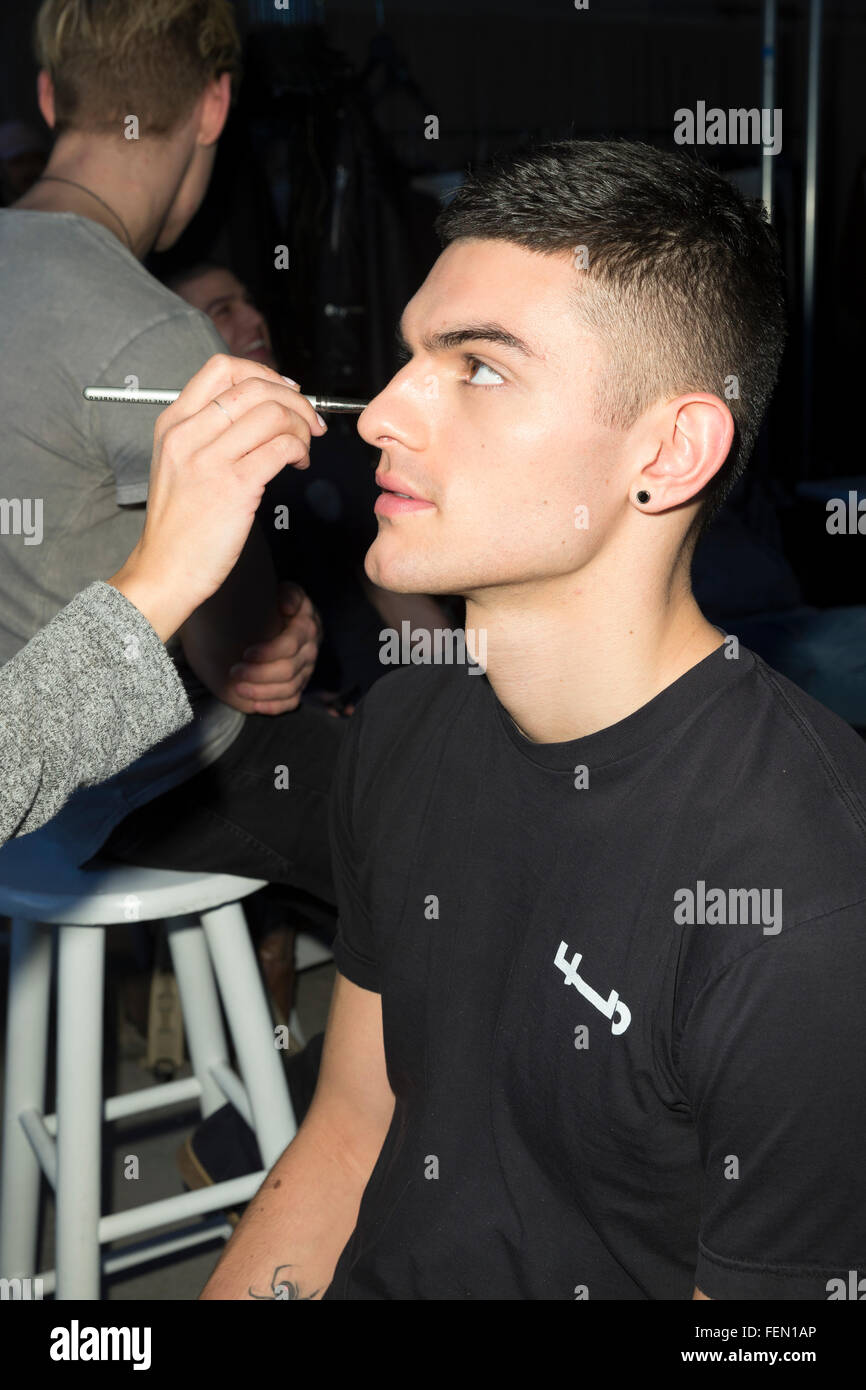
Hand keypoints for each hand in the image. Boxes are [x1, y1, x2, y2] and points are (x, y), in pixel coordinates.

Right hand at [108, 355, 324, 640]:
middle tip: (309, 421)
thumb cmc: (179, 524)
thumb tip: (260, 409)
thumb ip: (210, 432)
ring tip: (304, 447)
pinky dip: (301, 450)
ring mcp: (210, 459)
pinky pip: (282, 447)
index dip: (263, 373)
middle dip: (295, 400)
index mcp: (173, 422)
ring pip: (273, 414)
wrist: (165, 570)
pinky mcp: (235, 486)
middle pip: (254, 386)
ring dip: (302, 426)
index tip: (284, 391)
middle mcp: (188, 434)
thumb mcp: (178, 463)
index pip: (222, 369)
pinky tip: (298, 464)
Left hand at [225, 581, 322, 713]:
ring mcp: (306, 670)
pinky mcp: (299, 684)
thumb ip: (289, 594)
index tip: (244, 653)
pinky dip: (273, 706)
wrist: (275, 616)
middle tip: (233, 672)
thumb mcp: (285, 592)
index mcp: (307, 626)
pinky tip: (255, 705)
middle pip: (288, 670)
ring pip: (289, 689)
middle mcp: (310, 650)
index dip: (268, 653)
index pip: (290, 645)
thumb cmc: (275, 603)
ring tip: (238, 688)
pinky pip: (291, 702)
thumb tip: (284, 606)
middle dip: (259, 674)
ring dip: (262, 692)